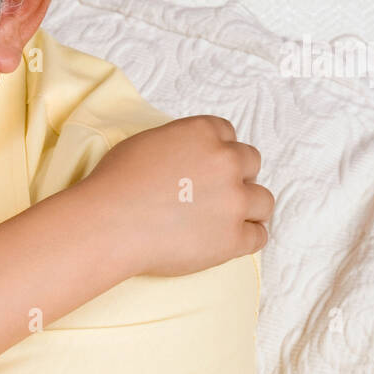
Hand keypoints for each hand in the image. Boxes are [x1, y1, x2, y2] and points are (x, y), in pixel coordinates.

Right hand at [87, 115, 273, 276]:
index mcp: (203, 133)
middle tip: (213, 193)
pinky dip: (246, 238)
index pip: (228, 135)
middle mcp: (226, 161)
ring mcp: (234, 201)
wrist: (109, 224)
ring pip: (263, 201)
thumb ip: (180, 144)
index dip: (217, 152)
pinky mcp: (233, 238)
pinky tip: (228, 240)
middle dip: (236, 176)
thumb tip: (188, 158)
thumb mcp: (146, 142)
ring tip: (226, 218)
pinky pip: (259, 236)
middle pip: (251, 164)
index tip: (206, 168)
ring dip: (248, 207)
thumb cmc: (115, 184)